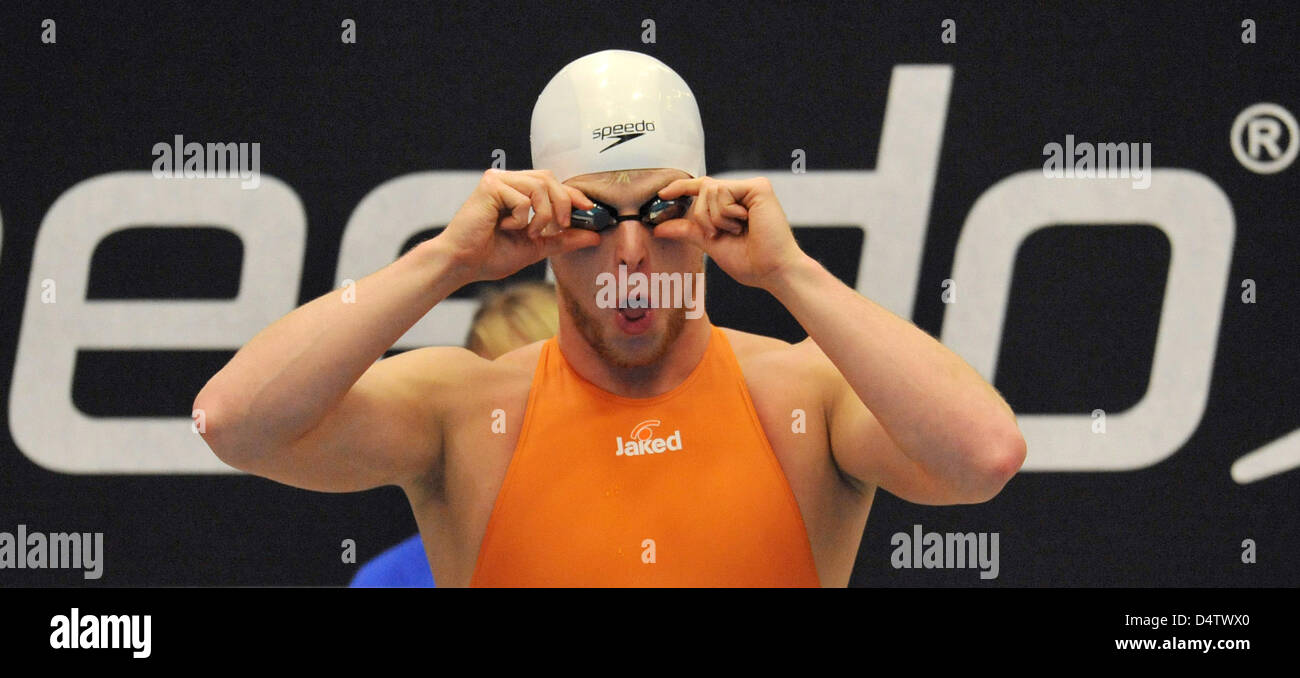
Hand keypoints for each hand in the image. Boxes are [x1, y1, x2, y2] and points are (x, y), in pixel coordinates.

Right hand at [437, 169, 600, 282]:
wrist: (463, 264)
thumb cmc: (491, 256)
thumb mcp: (537, 247)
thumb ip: (564, 239)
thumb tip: (594, 235)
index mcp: (518, 191)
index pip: (552, 183)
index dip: (573, 194)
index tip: (590, 209)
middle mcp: (508, 181)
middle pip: (549, 179)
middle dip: (562, 204)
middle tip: (560, 227)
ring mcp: (498, 180)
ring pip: (540, 187)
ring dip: (542, 216)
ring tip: (529, 233)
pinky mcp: (490, 185)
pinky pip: (523, 198)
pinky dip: (521, 219)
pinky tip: (504, 227)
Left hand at [653, 176, 804, 289]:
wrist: (773, 271)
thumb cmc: (750, 262)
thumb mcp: (711, 243)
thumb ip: (688, 231)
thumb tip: (659, 228)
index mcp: (734, 203)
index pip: (703, 188)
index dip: (681, 188)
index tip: (662, 194)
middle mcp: (743, 191)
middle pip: (703, 188)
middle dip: (702, 216)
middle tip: (719, 234)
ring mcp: (751, 188)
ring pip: (710, 190)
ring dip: (716, 218)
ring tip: (737, 231)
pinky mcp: (758, 187)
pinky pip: (723, 191)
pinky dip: (726, 213)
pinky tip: (744, 223)